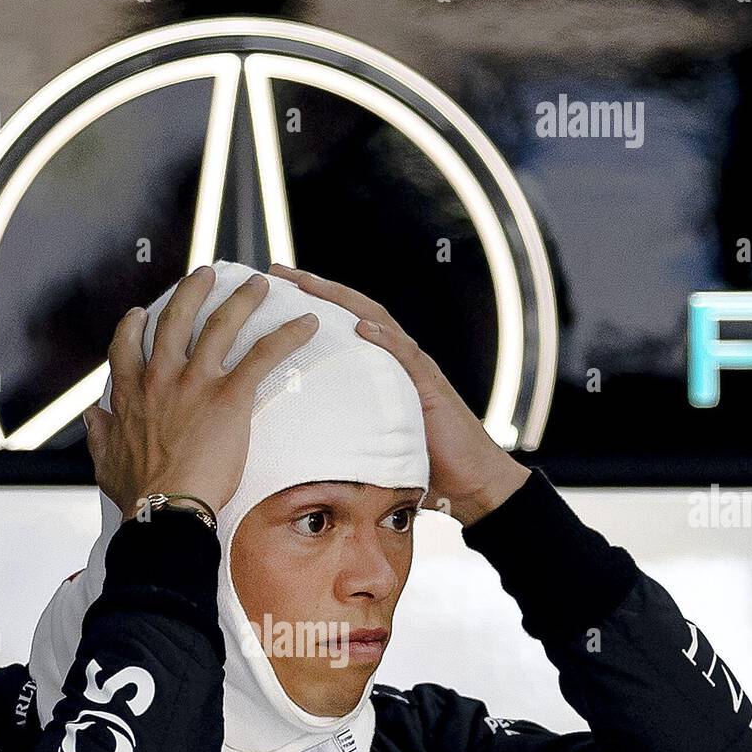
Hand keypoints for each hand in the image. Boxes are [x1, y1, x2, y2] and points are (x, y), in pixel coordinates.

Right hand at [84, 266, 318, 520]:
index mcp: (130, 392)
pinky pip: (263, 355)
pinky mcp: (230, 395)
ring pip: (221, 325)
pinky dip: (288, 336)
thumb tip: (90, 417)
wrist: (165, 507)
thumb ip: (99, 434)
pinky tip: (308, 324)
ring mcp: (196, 382)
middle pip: (176, 319)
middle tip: (207, 274)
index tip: (143, 312)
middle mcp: (161, 376)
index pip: (127, 345)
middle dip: (193, 291)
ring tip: (258, 284)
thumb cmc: (138, 493)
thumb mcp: (105, 459)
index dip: (135, 324)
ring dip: (242, 300)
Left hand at [268, 263, 529, 524]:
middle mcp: (400, 359)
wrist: (473, 481)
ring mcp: (417, 370)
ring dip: (342, 301)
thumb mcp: (376, 438)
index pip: (345, 324)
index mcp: (385, 367)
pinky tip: (362, 326)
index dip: (312, 304)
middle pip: (356, 310)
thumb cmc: (427, 464)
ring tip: (309, 284)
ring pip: (379, 321)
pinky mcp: (431, 389)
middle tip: (278, 270)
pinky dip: (385, 339)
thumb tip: (306, 435)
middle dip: (317, 287)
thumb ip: (348, 425)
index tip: (278, 289)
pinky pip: (406, 357)